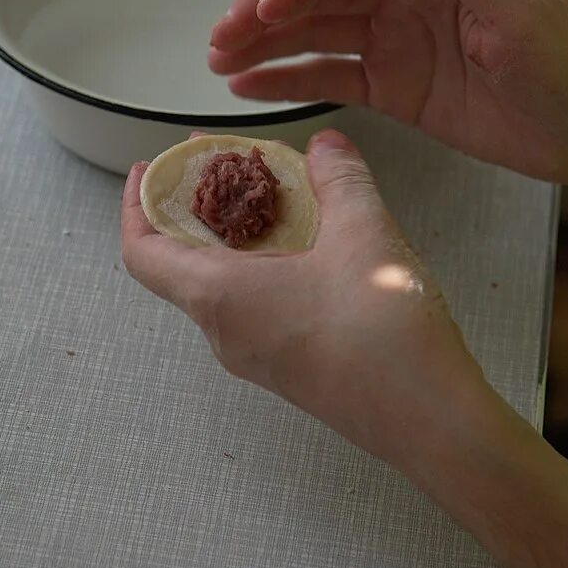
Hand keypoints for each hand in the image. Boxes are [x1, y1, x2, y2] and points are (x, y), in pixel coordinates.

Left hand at [121, 129, 482, 448]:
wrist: (431, 422)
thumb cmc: (384, 334)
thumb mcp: (365, 233)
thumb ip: (340, 179)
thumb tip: (324, 145)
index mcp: (220, 298)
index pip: (143, 253)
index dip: (135, 206)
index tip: (146, 170)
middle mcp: (226, 332)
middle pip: (182, 265)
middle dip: (194, 210)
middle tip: (222, 167)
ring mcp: (257, 356)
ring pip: (222, 286)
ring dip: (234, 238)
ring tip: (270, 196)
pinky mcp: (289, 368)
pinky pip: (255, 307)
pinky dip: (263, 266)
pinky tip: (309, 243)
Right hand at [208, 0, 567, 183]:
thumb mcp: (514, 6)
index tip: (268, 6)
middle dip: (264, 11)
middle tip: (219, 35)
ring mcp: (395, 45)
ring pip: (314, 37)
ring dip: (264, 46)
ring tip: (217, 59)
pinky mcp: (394, 90)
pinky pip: (331, 80)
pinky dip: (289, 82)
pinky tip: (249, 87)